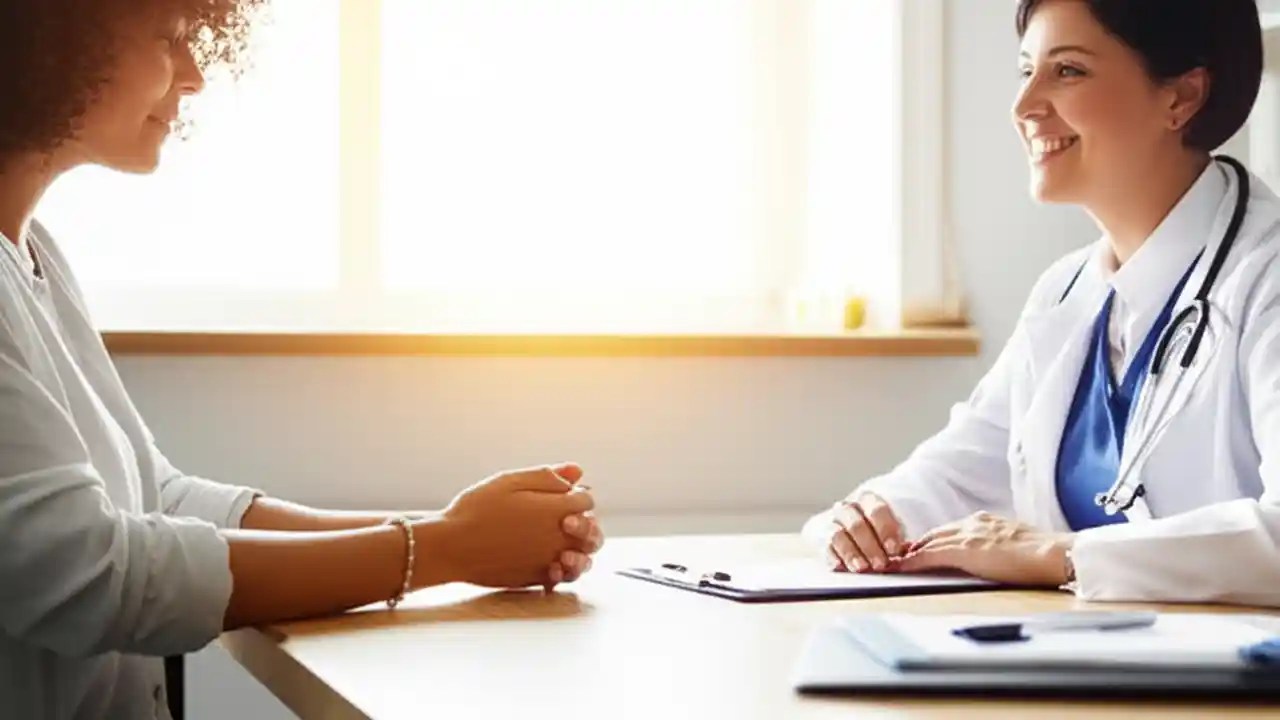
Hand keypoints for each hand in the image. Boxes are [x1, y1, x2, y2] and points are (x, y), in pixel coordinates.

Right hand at [437, 464, 594, 588]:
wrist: (451, 547)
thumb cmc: (475, 510)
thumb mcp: (508, 481)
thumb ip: (546, 476)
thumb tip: (577, 471)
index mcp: (556, 509)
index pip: (586, 501)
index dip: (576, 495)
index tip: (560, 495)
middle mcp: (559, 537)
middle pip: (593, 532)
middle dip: (585, 524)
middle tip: (565, 520)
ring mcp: (550, 561)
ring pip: (583, 559)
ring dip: (580, 549)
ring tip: (563, 543)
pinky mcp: (537, 579)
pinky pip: (563, 578)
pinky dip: (563, 570)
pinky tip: (550, 561)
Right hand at [821, 492, 905, 572]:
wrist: (853, 532)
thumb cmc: (879, 533)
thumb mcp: (891, 531)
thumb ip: (896, 540)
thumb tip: (904, 554)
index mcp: (868, 500)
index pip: (876, 511)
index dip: (886, 531)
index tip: (894, 550)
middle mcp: (848, 508)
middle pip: (857, 524)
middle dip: (870, 546)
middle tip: (880, 564)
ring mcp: (832, 522)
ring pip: (838, 534)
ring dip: (851, 552)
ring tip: (861, 568)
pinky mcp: (822, 539)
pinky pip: (825, 547)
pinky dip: (832, 556)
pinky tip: (840, 566)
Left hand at [896, 512, 1072, 585]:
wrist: (1056, 553)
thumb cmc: (1045, 554)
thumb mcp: (1015, 544)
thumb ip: (998, 546)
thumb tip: (992, 557)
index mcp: (986, 521)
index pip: (950, 530)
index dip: (932, 541)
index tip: (918, 549)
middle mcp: (974, 523)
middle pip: (935, 534)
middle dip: (915, 546)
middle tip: (896, 556)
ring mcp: (968, 535)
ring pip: (929, 543)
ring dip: (908, 554)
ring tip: (891, 563)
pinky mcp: (966, 550)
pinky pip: (931, 555)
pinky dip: (913, 562)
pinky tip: (901, 568)